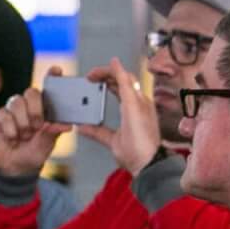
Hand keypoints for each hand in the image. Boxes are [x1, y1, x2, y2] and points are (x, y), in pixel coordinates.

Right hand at [0, 69, 70, 178]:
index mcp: (45, 108)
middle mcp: (29, 105)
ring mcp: (14, 110)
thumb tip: (65, 125)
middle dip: (35, 109)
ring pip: (16, 102)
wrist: (14, 166)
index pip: (49, 88)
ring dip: (22, 122)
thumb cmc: (34, 152)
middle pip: (31, 92)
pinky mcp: (0, 116)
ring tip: (24, 136)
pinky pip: (5, 115)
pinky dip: (11, 129)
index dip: (52, 76)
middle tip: (37, 126)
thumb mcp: (48, 144)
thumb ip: (53, 132)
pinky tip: (13, 138)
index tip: (57, 70)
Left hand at [75, 59, 162, 176]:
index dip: (109, 81)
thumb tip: (82, 126)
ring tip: (93, 73)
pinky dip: (118, 72)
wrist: (147, 164)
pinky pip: (127, 83)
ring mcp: (140, 103)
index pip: (122, 89)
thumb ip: (98, 132)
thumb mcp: (111, 140)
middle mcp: (140, 103)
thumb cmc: (137, 155)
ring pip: (125, 78)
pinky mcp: (136, 105)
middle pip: (124, 80)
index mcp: (136, 110)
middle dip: (106, 74)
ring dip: (109, 72)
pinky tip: (112, 64)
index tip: (93, 82)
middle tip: (89, 76)